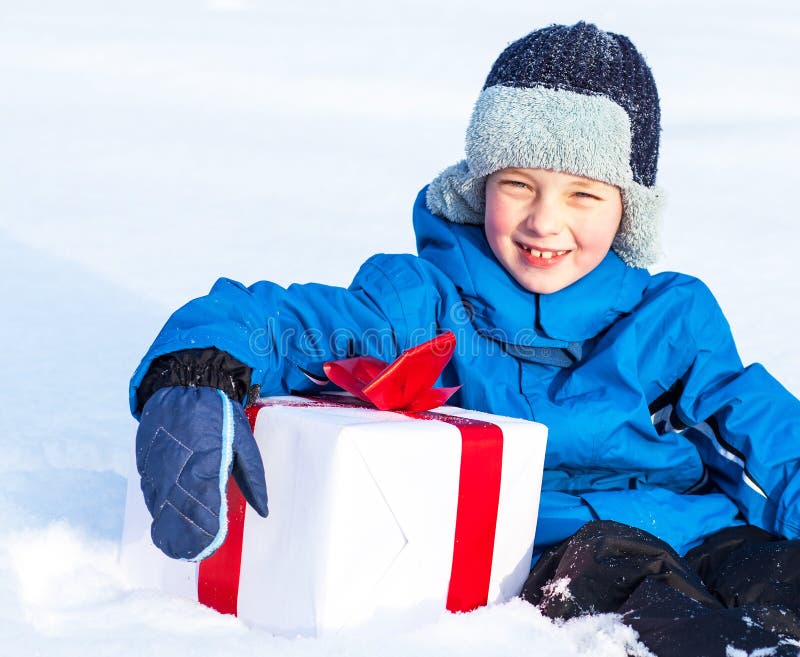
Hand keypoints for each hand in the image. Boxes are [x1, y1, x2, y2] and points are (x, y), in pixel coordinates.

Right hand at [135, 386, 267, 559]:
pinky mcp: (146, 462)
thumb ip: (253, 477)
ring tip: (176, 547)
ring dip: (168, 526)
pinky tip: (165, 521)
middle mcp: (179, 468)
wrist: (184, 384)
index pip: (205, 506)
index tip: (209, 547)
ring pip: (161, 505)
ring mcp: (158, 466)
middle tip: (192, 555)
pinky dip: (159, 508)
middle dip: (184, 537)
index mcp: (207, 462)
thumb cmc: (220, 415)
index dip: (206, 530)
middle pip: (179, 512)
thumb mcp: (244, 442)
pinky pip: (152, 491)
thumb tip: (264, 510)